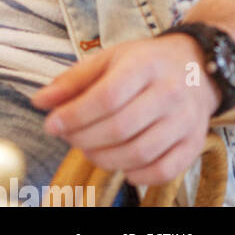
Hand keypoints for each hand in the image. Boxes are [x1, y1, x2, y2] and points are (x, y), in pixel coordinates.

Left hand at [31, 36, 219, 186]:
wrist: (195, 68)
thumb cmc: (143, 63)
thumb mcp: (106, 59)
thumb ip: (72, 81)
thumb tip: (39, 102)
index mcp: (143, 66)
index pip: (106, 97)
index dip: (75, 115)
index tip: (50, 125)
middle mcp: (169, 93)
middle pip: (120, 127)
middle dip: (84, 138)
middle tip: (67, 138)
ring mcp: (185, 121)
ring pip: (140, 152)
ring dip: (105, 158)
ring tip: (87, 149)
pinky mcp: (194, 144)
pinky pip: (164, 170)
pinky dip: (137, 175)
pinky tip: (119, 165)